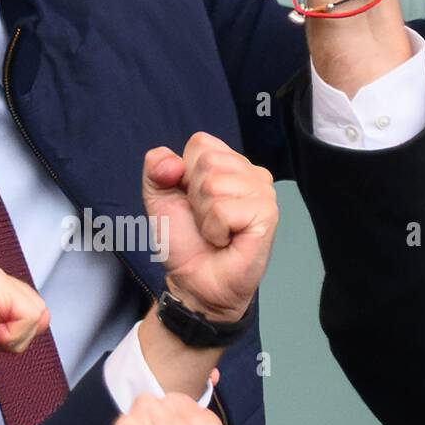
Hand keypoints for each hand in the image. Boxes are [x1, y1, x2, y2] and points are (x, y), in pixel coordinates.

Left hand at [142, 134, 277, 322]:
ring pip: (214, 185)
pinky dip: (214, 230)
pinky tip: (226, 240)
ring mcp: (263, 193)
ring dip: (204, 216)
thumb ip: (156, 169)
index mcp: (229, 163)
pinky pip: (224, 210)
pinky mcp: (267, 215)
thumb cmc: (186, 242)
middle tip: (205, 220)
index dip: (183, 174)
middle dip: (194, 197)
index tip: (192, 201)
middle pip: (207, 162)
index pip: (200, 143)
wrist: (196, 282)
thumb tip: (170, 162)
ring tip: (215, 231)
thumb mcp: (159, 198)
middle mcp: (251, 173)